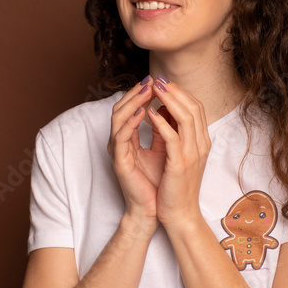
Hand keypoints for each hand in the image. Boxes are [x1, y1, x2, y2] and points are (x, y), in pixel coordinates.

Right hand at [108, 77, 164, 220]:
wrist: (159, 209)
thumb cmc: (160, 181)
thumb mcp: (164, 148)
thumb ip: (163, 129)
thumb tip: (170, 106)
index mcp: (129, 138)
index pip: (130, 108)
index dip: (142, 92)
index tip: (158, 80)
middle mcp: (120, 142)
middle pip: (121, 107)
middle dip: (136, 91)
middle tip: (151, 78)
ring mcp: (117, 151)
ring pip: (118, 117)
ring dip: (133, 101)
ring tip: (148, 89)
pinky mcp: (119, 161)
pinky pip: (121, 135)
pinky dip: (131, 121)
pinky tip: (143, 111)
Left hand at [145, 79, 210, 226]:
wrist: (180, 215)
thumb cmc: (176, 187)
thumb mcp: (178, 156)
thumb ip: (176, 135)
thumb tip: (165, 112)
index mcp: (202, 142)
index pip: (196, 108)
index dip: (181, 92)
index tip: (164, 82)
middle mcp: (201, 145)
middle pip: (193, 107)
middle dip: (175, 90)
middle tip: (158, 79)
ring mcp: (193, 154)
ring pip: (186, 117)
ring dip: (169, 99)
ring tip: (153, 89)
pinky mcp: (180, 164)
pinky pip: (172, 137)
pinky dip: (161, 122)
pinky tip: (149, 112)